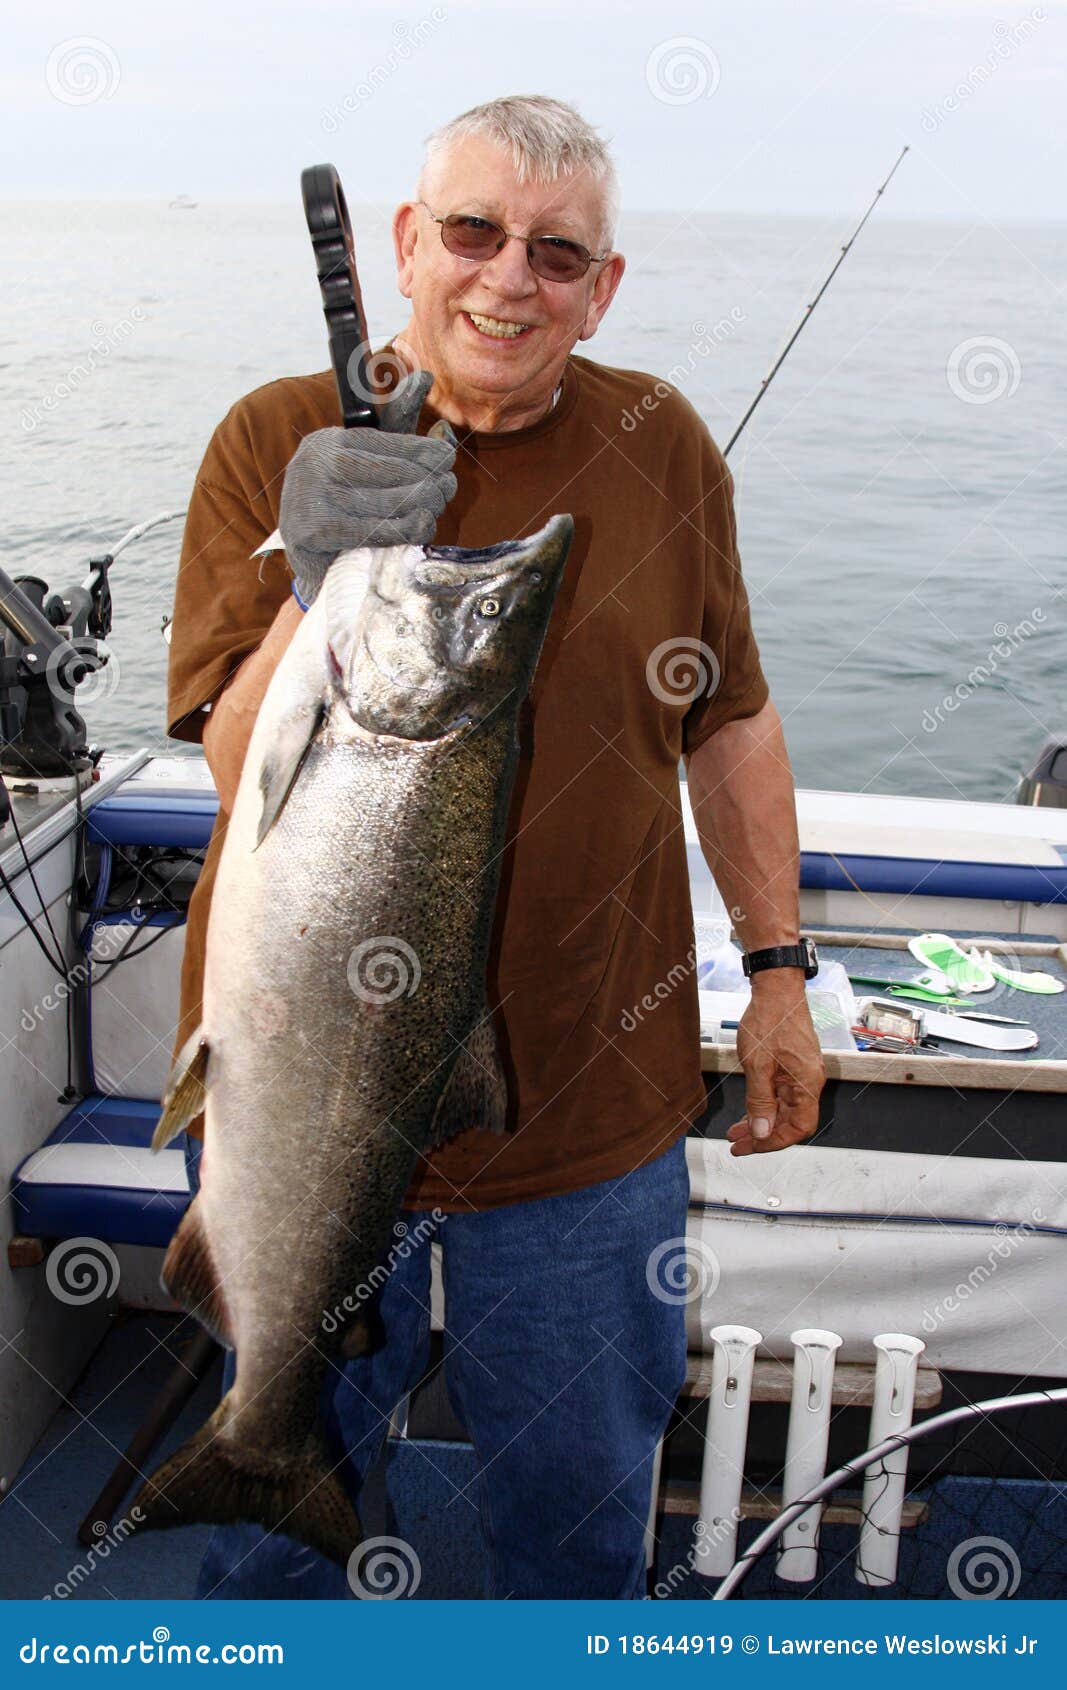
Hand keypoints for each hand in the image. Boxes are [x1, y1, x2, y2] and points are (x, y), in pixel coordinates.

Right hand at [279, 369, 456, 604]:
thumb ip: (400, 433)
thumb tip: (429, 389)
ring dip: (420, 507)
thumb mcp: (373, 463)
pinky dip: (402, 529)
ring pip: (385, 502)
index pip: (383, 440)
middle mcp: (314, 464)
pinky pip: (371, 529)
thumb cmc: (350, 503)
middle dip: (425, 480)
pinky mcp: (312, 532)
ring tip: (436, 509)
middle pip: (388, 471)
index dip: (420, 449)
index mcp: (328, 441)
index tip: (446, 457)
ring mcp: (310, 498)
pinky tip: (421, 526)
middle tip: (447, 488)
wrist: (313, 559)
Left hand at [725, 976, 823, 1155]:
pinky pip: (781, 1093)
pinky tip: (748, 1108)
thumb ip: (760, 1101)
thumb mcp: (758, 1065)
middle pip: (790, 1120)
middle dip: (762, 1134)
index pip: (798, 1128)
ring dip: (761, 1120)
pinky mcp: (792, 1064)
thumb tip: (763, 1132)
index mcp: (807, 1084)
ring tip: (736, 1130)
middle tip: (736, 1142)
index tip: (750, 1146)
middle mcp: (809, 1081)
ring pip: (783, 1107)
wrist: (776, 989)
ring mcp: (801, 1072)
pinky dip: (764, 1104)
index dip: (774, 1142)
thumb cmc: (770, 1020)